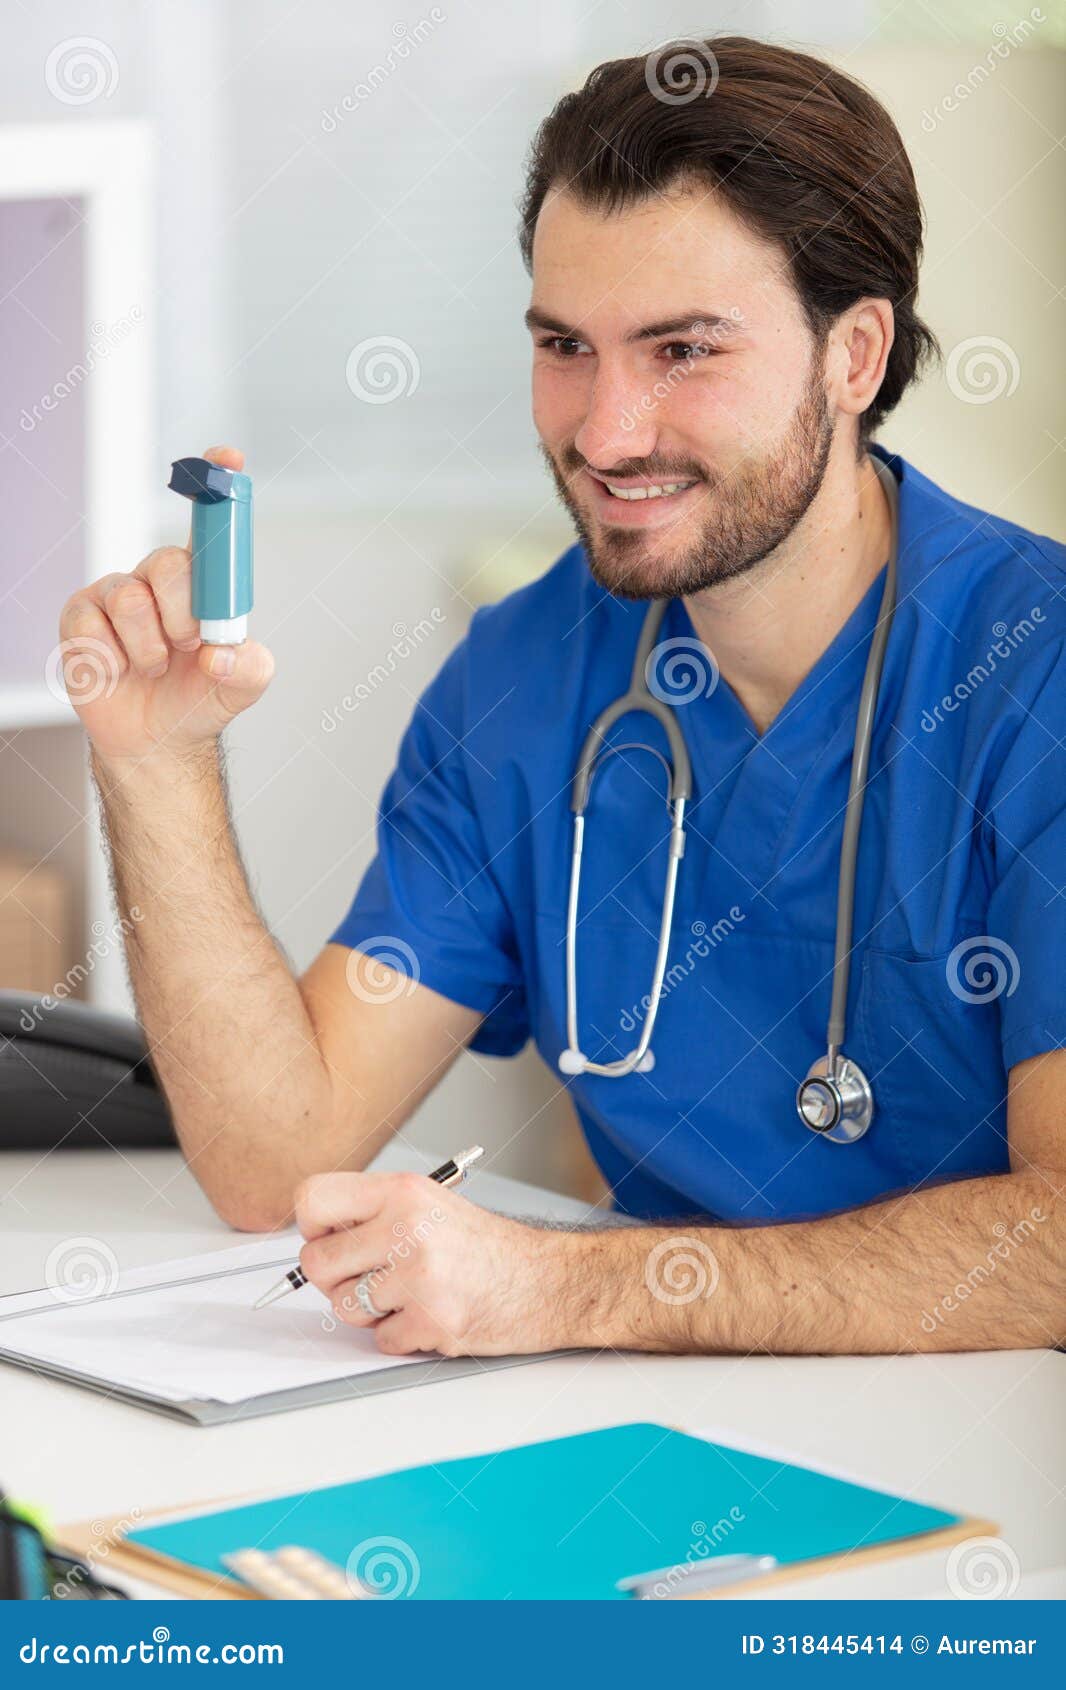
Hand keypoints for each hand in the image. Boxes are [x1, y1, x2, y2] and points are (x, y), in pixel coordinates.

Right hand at [57, 445, 273, 765]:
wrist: (156, 741)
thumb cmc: (198, 700)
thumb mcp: (240, 687)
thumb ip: (250, 669)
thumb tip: (223, 654)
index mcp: (202, 583)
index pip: (209, 523)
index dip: (218, 484)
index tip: (228, 460)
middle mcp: (158, 578)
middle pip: (169, 563)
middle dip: (183, 613)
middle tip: (187, 645)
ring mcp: (116, 593)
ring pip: (130, 600)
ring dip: (149, 649)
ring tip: (153, 668)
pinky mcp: (81, 617)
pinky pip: (93, 627)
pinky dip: (113, 662)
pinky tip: (119, 672)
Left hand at [294, 1170, 584, 1356]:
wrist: (547, 1280)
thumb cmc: (488, 1246)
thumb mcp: (429, 1205)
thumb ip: (374, 1214)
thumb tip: (316, 1237)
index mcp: (402, 1191)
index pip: (314, 1198)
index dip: (311, 1226)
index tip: (327, 1238)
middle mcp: (407, 1227)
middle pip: (317, 1261)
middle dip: (334, 1279)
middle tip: (366, 1277)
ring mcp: (419, 1277)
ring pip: (345, 1307)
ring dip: (370, 1312)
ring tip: (408, 1296)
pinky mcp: (432, 1321)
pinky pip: (381, 1340)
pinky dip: (402, 1336)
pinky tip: (430, 1315)